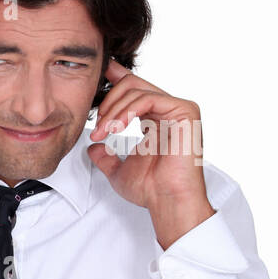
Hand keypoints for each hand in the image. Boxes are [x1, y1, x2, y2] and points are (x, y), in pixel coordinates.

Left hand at [86, 59, 207, 212]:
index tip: (97, 77)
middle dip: (108, 100)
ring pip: (136, 89)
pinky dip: (126, 110)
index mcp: (156, 119)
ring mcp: (178, 109)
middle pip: (132, 84)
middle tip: (97, 125)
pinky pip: (148, 98)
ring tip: (103, 131)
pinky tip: (115, 127)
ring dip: (112, 110)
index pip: (135, 89)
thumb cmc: (150, 189)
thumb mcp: (118, 170)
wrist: (167, 201)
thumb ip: (105, 156)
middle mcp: (168, 111)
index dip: (116, 77)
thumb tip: (92, 148)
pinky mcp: (185, 110)